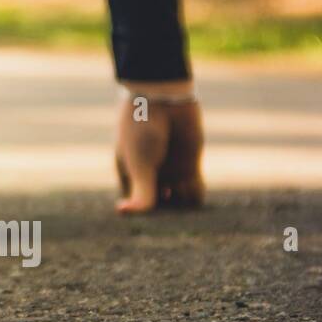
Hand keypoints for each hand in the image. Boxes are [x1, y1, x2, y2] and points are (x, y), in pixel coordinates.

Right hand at [115, 83, 205, 214]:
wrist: (162, 100)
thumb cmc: (142, 129)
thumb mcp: (140, 163)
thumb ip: (141, 192)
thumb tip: (125, 213)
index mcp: (129, 176)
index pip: (136, 205)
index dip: (141, 216)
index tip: (147, 220)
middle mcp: (150, 177)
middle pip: (158, 208)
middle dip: (162, 216)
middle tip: (167, 221)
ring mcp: (170, 173)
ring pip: (177, 203)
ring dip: (180, 211)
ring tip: (182, 215)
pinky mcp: (190, 168)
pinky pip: (194, 193)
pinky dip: (194, 201)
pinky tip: (195, 206)